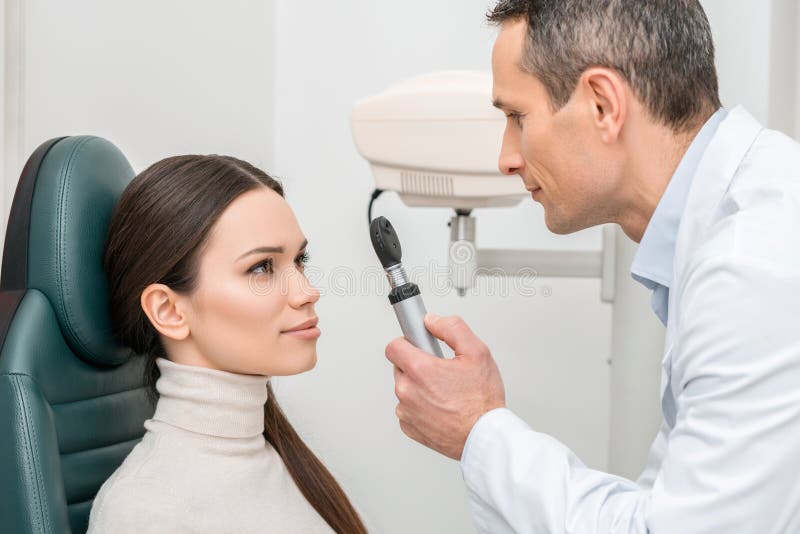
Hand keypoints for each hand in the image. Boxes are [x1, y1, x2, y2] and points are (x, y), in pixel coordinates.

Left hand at [385, 313, 505, 459]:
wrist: (484, 437)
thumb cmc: (482, 401)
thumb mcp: (477, 352)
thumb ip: (452, 328)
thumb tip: (432, 321)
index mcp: (419, 370)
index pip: (393, 346)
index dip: (407, 341)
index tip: (418, 345)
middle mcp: (407, 391)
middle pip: (400, 367)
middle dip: (417, 364)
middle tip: (441, 370)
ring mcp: (406, 411)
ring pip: (405, 388)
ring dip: (418, 387)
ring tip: (445, 392)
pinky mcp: (409, 427)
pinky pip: (408, 409)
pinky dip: (420, 406)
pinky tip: (441, 407)